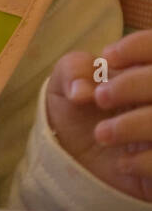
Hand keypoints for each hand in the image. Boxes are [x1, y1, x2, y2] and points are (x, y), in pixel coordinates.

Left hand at [46, 30, 151, 202]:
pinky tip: (123, 163)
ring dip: (133, 125)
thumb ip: (72, 70)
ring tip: (101, 134)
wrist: (77, 163)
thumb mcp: (66, 85)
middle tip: (100, 98)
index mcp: (146, 73)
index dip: (139, 47)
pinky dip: (145, 161)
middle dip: (132, 85)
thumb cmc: (79, 113)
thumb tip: (82, 89)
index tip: (108, 57)